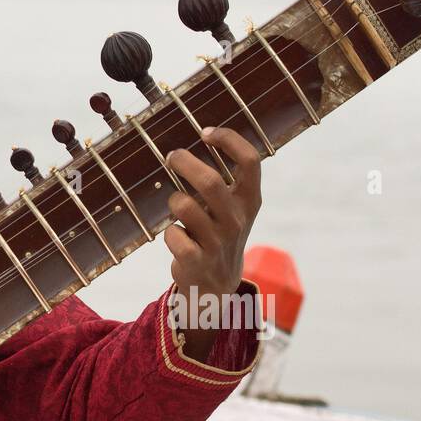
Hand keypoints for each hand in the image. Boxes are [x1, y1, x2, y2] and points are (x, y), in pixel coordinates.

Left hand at [162, 126, 262, 360]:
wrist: (217, 288)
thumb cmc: (218, 234)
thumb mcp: (232, 208)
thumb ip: (223, 181)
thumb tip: (198, 140)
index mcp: (249, 201)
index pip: (251, 161)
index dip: (229, 139)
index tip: (206, 132)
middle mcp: (237, 219)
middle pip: (211, 182)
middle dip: (185, 163)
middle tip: (172, 156)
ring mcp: (218, 242)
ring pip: (185, 206)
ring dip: (174, 201)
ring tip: (177, 206)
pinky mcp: (198, 261)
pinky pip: (173, 234)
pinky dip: (169, 232)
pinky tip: (175, 236)